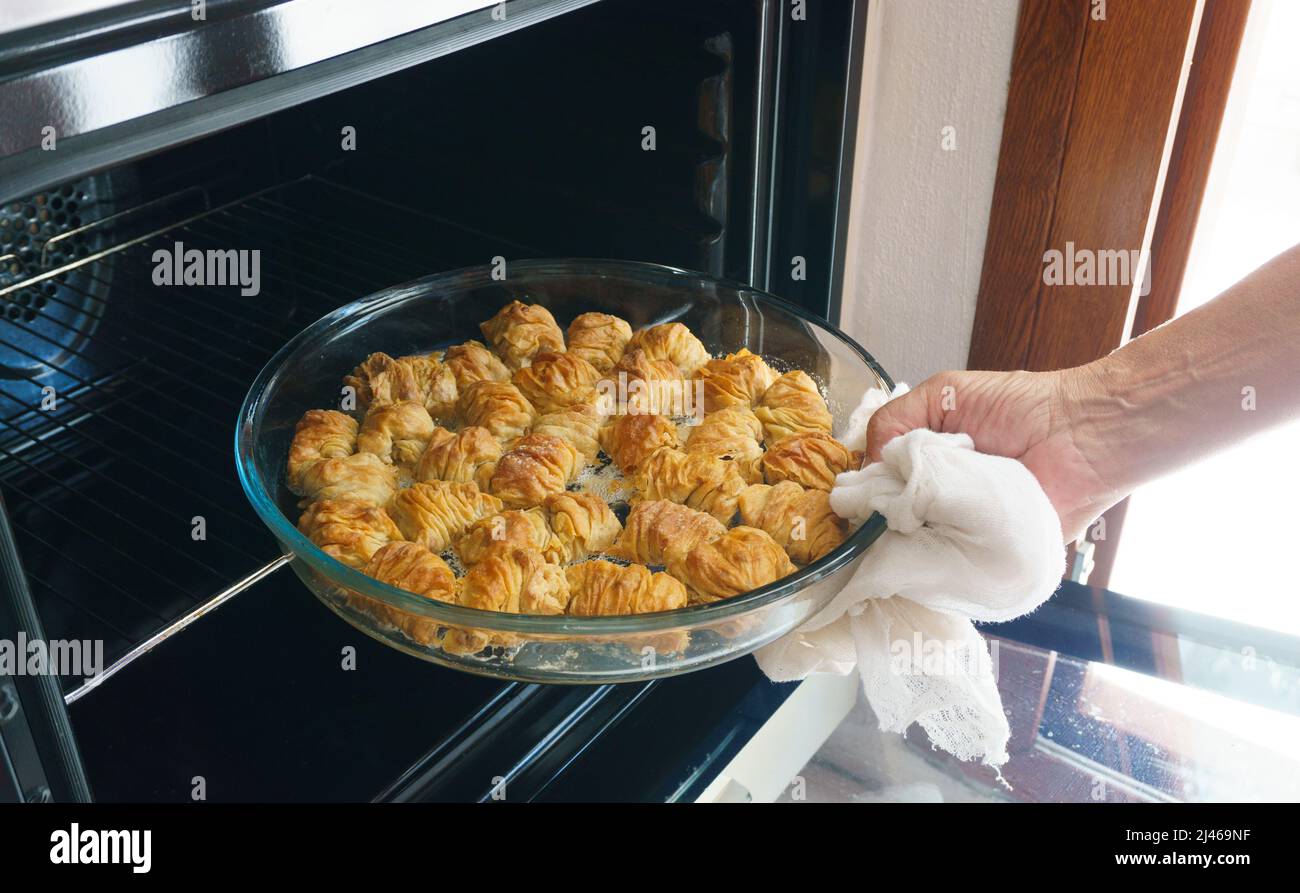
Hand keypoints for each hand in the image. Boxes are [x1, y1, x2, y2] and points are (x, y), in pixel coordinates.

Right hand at [865, 368, 1118, 542]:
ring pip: (917, 546)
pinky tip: (926, 555)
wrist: (1081, 435)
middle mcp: (939, 498)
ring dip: (905, 541)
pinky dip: (940, 561)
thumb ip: (896, 418)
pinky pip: (955, 565)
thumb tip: (867, 462)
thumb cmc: (1020, 407)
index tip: (848, 500)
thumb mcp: (944, 395)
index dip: (863, 491)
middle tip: (868, 522)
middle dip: (878, 519)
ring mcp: (961, 528)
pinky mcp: (988, 554)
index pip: (880, 484)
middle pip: (891, 520)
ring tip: (896, 537)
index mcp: (927, 462)